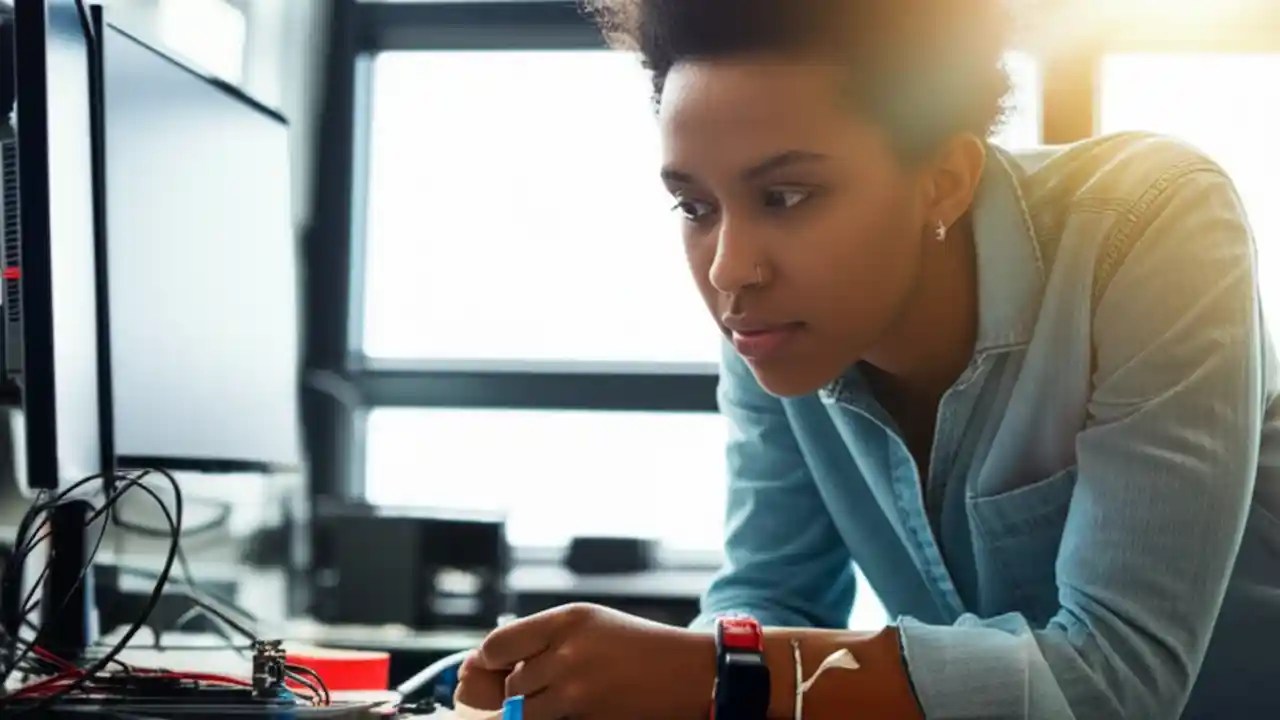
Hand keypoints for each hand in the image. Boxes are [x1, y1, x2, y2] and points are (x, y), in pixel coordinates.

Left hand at [454, 603, 714, 719]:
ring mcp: (578, 692)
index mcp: (566, 621)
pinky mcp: (588, 718)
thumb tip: (481, 663)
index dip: (489, 661)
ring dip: (536, 710)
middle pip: (512, 686)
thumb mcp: (589, 624)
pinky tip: (580, 707)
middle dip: (522, 691)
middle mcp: (567, 654)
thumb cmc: (636, 646)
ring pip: (525, 712)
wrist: (689, 673)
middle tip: (550, 684)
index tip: (496, 668)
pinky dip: (556, 718)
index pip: (497, 645)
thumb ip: (541, 638)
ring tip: (566, 697)